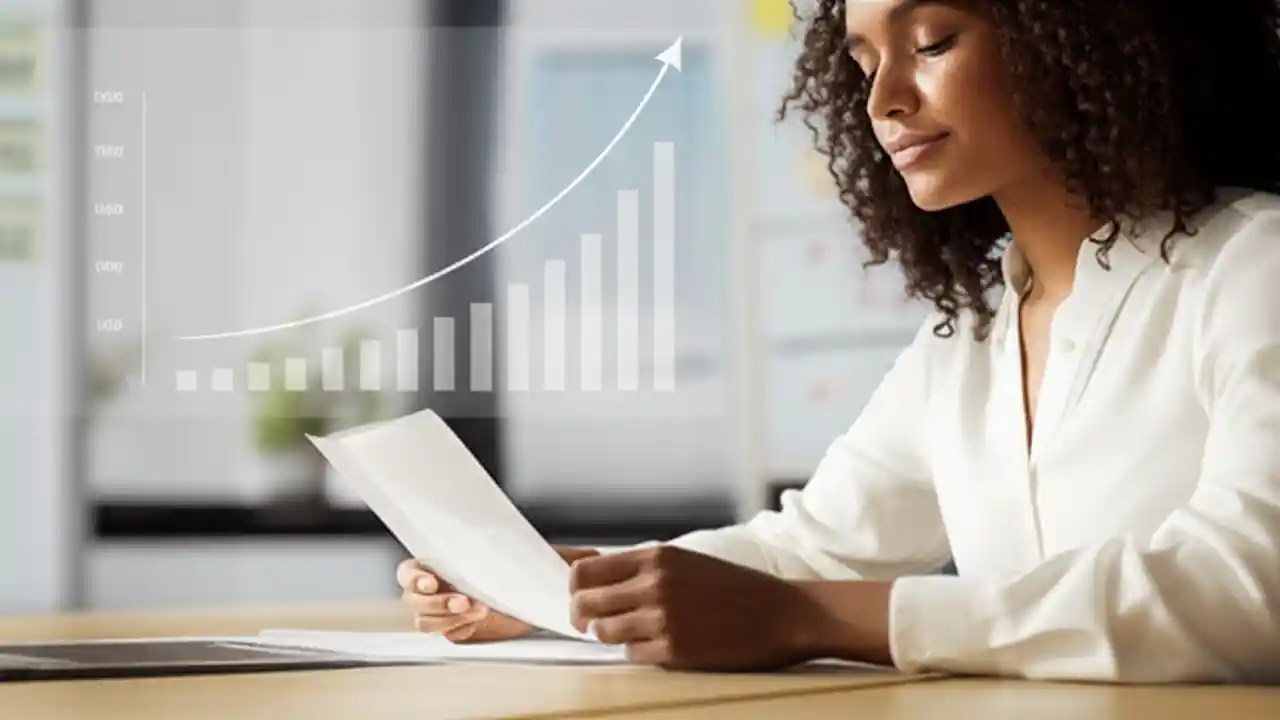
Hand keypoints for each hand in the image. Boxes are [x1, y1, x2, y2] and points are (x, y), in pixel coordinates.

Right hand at [397, 546, 599, 643]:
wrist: (540, 598)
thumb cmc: (537, 572)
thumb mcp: (551, 558)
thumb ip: (566, 555)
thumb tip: (591, 557)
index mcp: (449, 558)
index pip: (412, 567)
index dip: (416, 574)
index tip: (434, 578)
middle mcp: (442, 583)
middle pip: (412, 596)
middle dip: (436, 600)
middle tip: (466, 600)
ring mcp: (447, 609)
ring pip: (423, 617)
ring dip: (447, 616)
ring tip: (478, 610)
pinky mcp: (456, 629)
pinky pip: (443, 634)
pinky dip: (456, 628)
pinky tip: (476, 620)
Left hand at [568, 545, 819, 670]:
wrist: (783, 614)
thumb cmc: (733, 588)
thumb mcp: (685, 562)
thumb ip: (642, 568)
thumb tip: (594, 574)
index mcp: (655, 556)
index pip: (585, 571)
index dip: (576, 588)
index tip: (580, 597)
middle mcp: (654, 583)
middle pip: (585, 603)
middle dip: (583, 616)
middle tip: (591, 623)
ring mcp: (663, 618)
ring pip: (604, 632)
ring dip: (612, 635)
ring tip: (633, 632)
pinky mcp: (675, 650)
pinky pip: (632, 655)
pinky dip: (639, 652)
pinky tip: (659, 645)